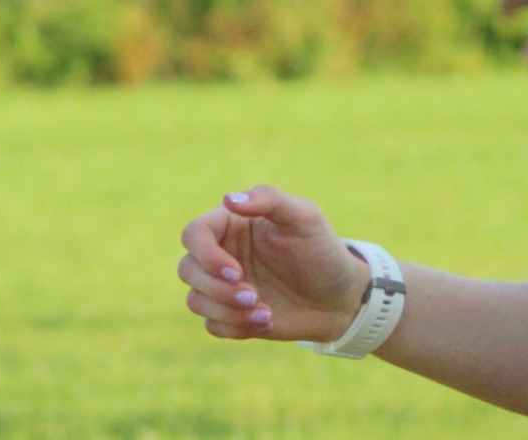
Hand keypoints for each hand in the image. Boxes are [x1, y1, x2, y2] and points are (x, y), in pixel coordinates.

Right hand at [178, 185, 368, 342]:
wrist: (340, 297)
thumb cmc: (323, 250)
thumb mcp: (305, 217)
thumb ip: (269, 200)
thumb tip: (228, 200)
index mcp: (233, 223)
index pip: (194, 233)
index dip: (206, 255)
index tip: (236, 272)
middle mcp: (222, 253)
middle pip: (187, 269)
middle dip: (217, 288)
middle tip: (253, 296)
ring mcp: (223, 285)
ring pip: (195, 300)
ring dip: (226, 311)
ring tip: (265, 312)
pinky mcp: (229, 314)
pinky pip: (212, 325)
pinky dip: (235, 327)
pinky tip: (266, 321)